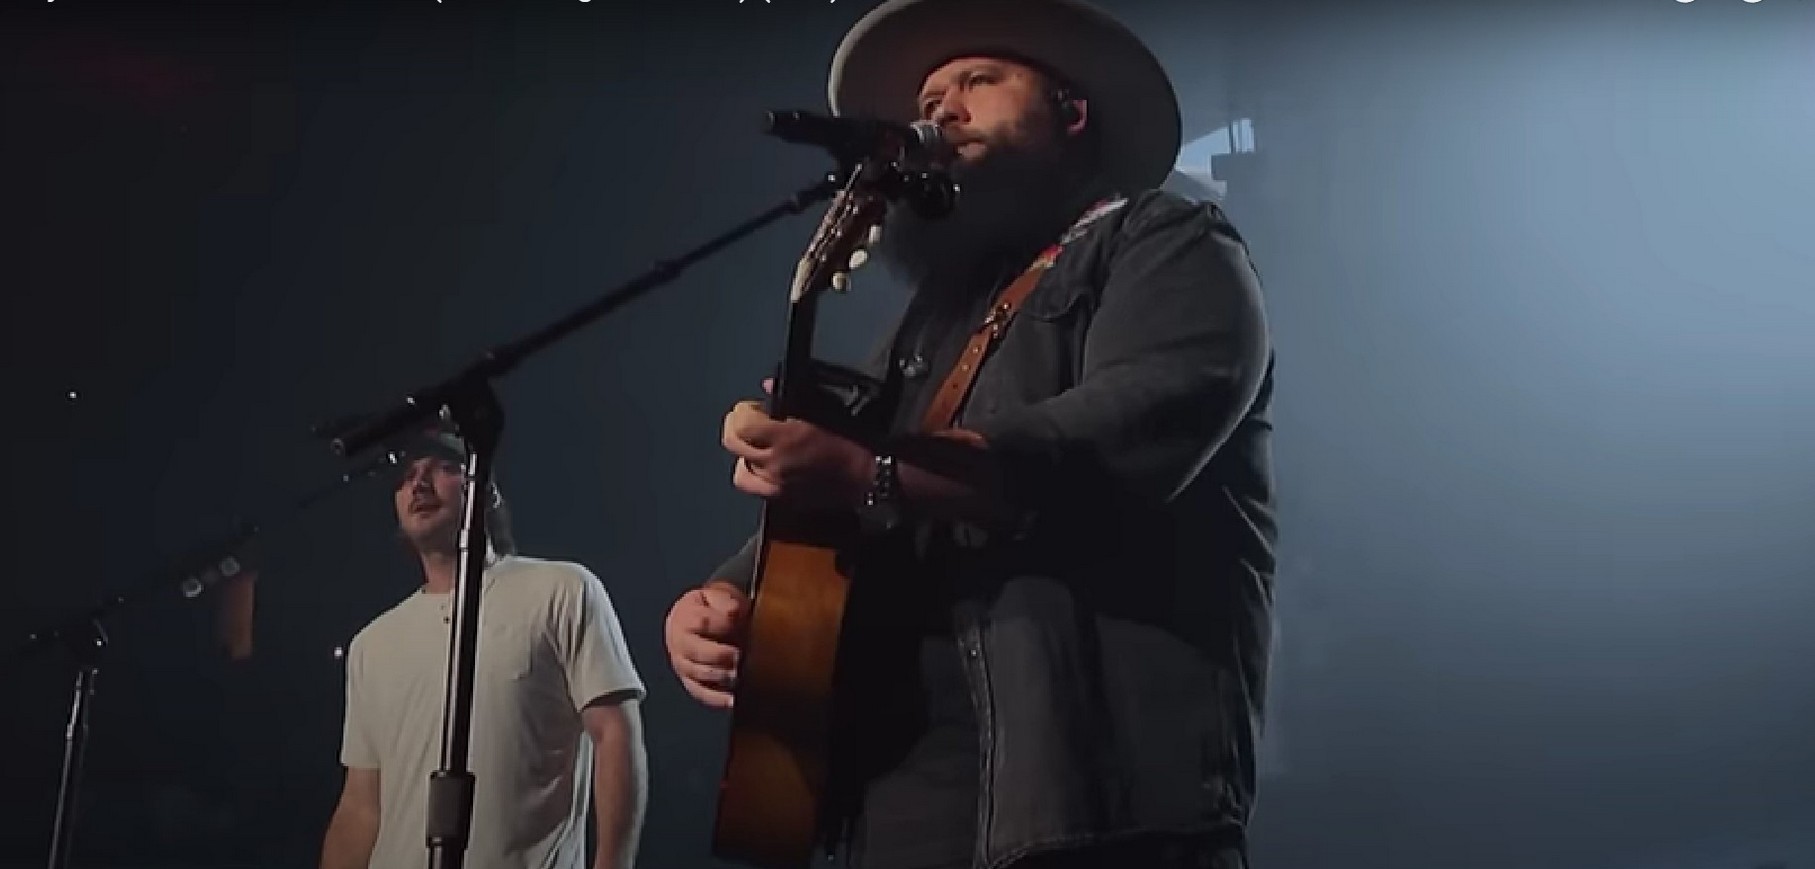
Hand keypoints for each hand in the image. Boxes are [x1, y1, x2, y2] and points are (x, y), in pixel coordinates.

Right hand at [664, 581, 749, 708]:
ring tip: (739, 673)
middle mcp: (680, 642)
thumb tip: (733, 611)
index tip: (738, 623)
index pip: (702, 621)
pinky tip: (732, 699)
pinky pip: (701, 693)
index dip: (722, 624)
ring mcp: (683, 664)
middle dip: (721, 654)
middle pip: (698, 651)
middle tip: (739, 654)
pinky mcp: (690, 682)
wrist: (693, 621)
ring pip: (699, 673)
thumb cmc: (709, 609)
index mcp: (686, 617)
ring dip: (721, 675)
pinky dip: (717, 699)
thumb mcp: (716, 596)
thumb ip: (725, 601)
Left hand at [722, 379, 871, 509]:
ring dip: (745, 456)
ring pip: (740, 470)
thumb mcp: (826, 406)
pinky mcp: (783, 499)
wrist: (871, 476)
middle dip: (737, 428)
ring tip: (758, 448)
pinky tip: (766, 469)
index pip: (741, 423)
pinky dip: (755, 477)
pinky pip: (754, 488)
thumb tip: (768, 387)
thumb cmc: (854, 439)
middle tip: (751, 422)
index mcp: (787, 436)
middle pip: (732, 443)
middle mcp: (776, 462)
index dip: (744, 411)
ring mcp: (777, 484)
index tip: (755, 407)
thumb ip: (791, 396)